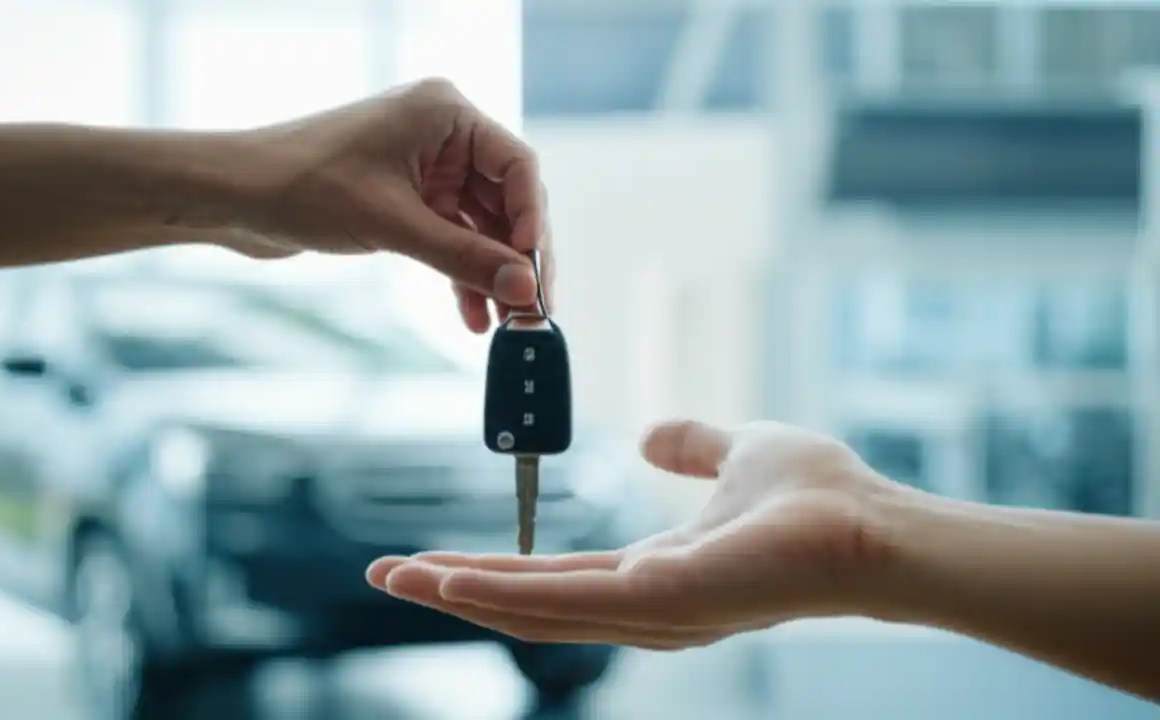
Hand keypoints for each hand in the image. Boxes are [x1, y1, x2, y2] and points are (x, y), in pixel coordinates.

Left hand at [230, 78, 549, 331]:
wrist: (233, 196)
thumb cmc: (301, 186)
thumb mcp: (392, 225)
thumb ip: (463, 257)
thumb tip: (525, 289)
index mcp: (444, 114)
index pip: (517, 167)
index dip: (532, 224)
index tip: (535, 276)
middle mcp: (441, 135)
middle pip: (505, 201)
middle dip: (517, 260)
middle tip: (534, 312)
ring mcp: (424, 168)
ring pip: (479, 227)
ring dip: (491, 275)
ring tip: (509, 326)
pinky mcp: (405, 199)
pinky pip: (449, 239)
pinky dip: (460, 275)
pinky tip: (473, 318)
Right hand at [366, 420, 907, 649]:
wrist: (872, 526)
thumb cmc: (819, 497)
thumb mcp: (735, 453)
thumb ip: (692, 445)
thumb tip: (649, 436)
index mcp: (652, 572)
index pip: (552, 576)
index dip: (489, 567)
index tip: (434, 557)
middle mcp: (641, 605)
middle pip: (527, 601)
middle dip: (452, 589)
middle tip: (384, 576)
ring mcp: (648, 613)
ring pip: (533, 609)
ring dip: (460, 593)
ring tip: (398, 578)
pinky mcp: (660, 604)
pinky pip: (565, 600)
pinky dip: (501, 594)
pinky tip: (451, 581)